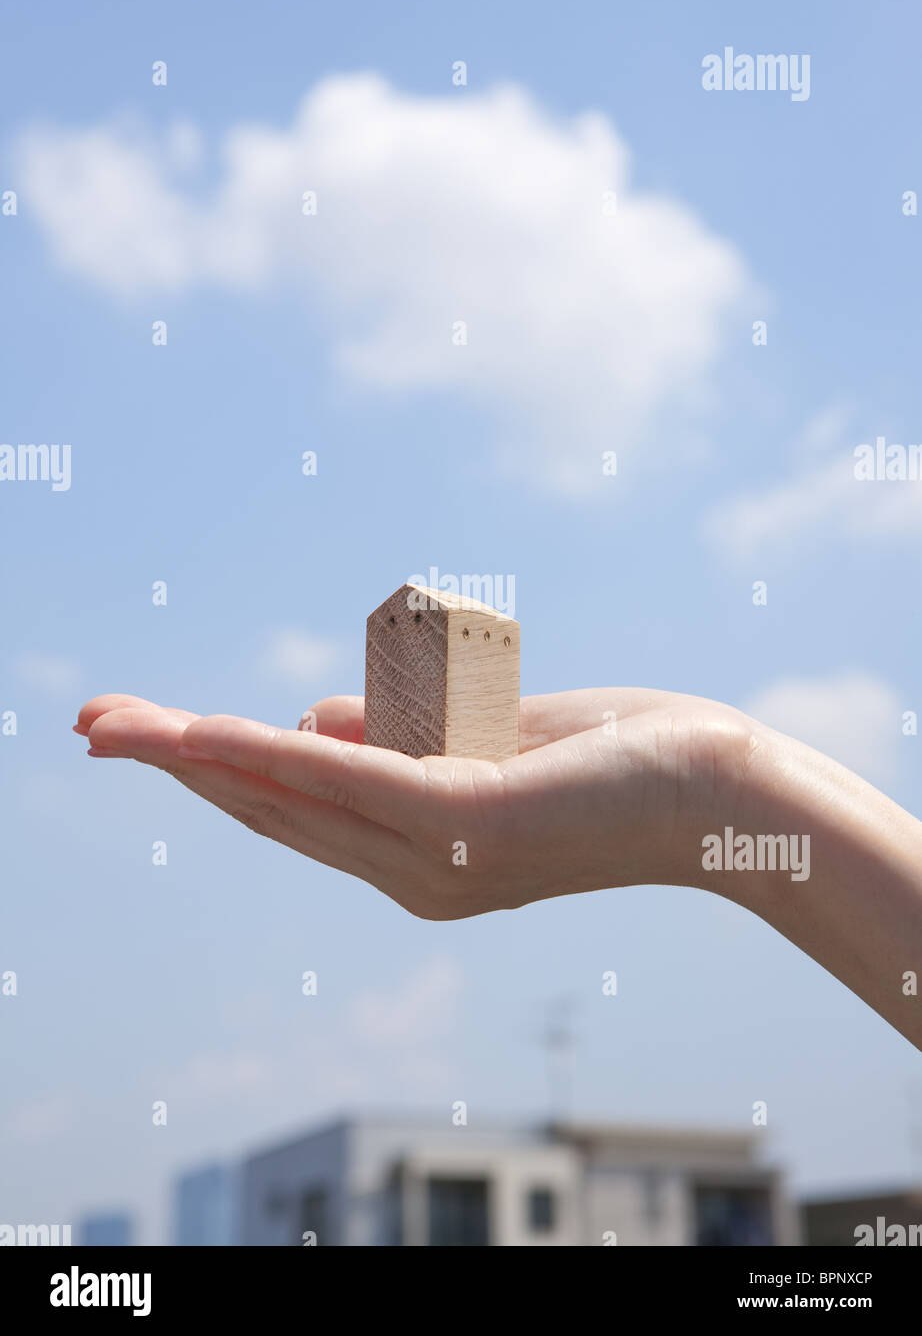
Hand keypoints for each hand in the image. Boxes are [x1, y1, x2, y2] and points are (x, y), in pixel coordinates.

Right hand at [74, 688, 758, 919]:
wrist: (721, 787)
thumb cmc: (607, 757)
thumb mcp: (483, 740)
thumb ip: (394, 735)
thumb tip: (302, 717)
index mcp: (409, 854)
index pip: (289, 808)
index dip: (205, 772)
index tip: (134, 734)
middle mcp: (411, 874)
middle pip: (269, 809)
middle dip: (172, 765)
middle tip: (88, 723)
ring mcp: (440, 858)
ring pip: (295, 797)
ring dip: (198, 756)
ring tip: (118, 723)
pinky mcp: (474, 824)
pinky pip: (357, 782)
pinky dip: (278, 755)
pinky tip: (216, 732)